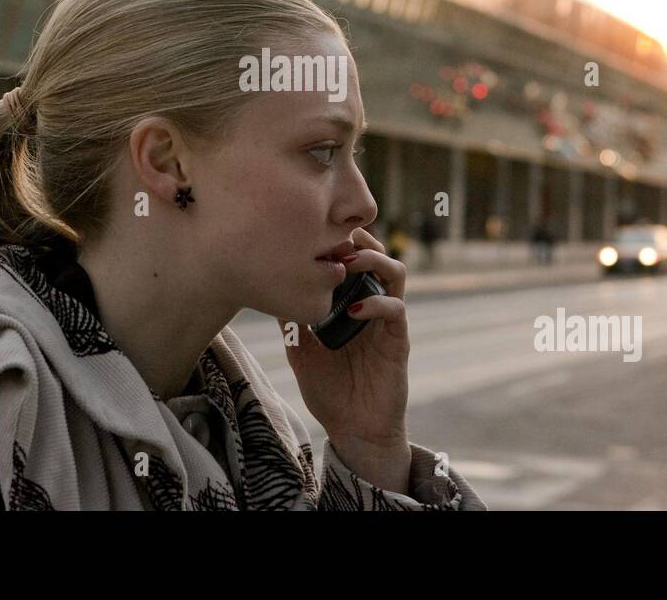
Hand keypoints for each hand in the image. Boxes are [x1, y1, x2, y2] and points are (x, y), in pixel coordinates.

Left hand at [277, 227, 409, 456]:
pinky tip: (353, 311)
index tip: (315, 235)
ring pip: (396, 272)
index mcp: (350, 302)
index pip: (353, 258)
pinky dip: (376, 303)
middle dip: (360, 240)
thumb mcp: (299, 350)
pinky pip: (396, 309)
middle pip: (377, 254)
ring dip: (373, 261)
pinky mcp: (398, 340)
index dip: (340, 241)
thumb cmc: (329, 391)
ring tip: (347, 264)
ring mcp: (387, 321)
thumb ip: (290, 322)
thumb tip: (268, 290)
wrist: (354, 430)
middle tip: (335, 241)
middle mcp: (371, 305)